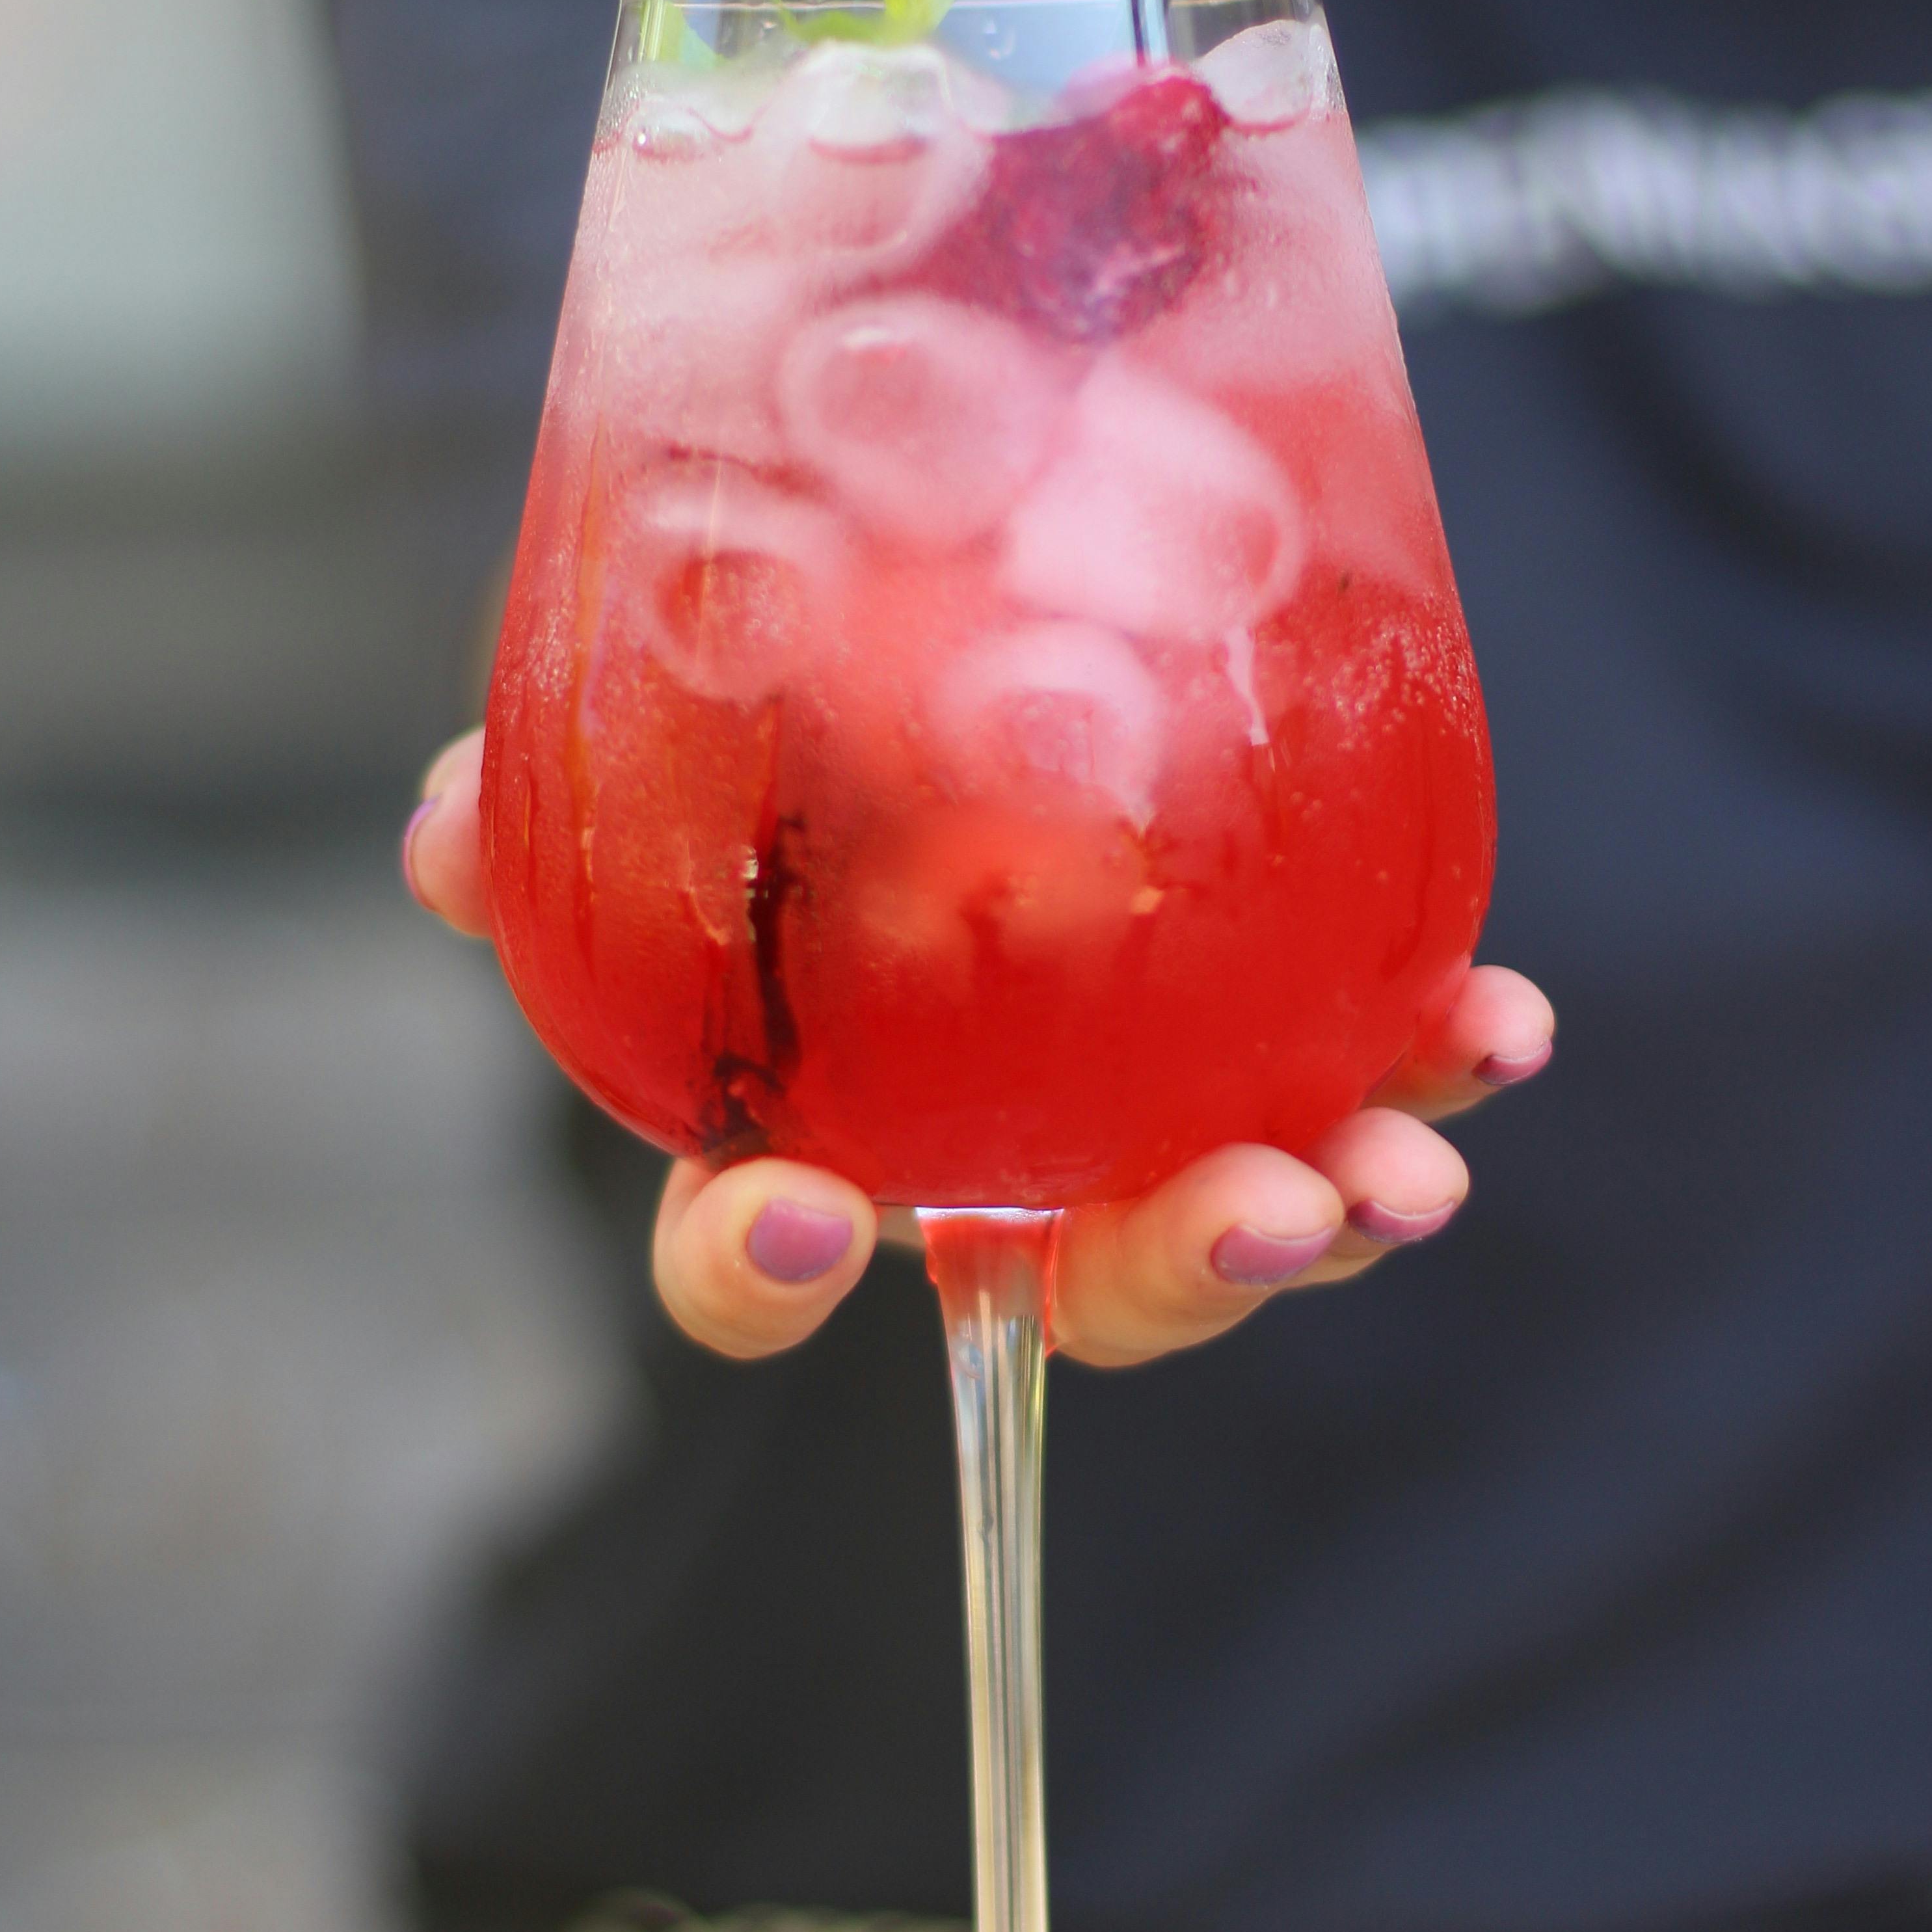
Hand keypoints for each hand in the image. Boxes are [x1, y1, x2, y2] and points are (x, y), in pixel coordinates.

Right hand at [406, 730, 1551, 1369]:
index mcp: (823, 1132)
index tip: (814, 1216)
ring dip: (1342, 1200)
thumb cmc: (779, 759)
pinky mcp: (1283, 1023)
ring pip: (1249, 1210)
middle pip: (1074, 1284)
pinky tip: (1493, 1024)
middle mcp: (999, 1161)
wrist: (953, 646)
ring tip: (1411, 1166)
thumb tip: (438, 832)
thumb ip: (548, 806)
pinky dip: (1437, 1060)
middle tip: (1253, 1217)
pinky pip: (1369, 1069)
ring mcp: (1150, 1108)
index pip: (765, 1259)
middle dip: (1168, 1269)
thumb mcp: (661, 773)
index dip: (770, 1267)